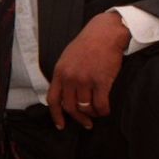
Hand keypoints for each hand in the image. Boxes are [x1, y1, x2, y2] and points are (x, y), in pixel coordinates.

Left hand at [46, 11, 129, 129]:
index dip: (56, 116)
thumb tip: (65, 94)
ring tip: (97, 113)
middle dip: (79, 119)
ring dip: (92, 114)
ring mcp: (85, 80)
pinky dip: (103, 111)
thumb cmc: (88, 44)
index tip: (61, 125)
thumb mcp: (67, 58)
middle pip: (70, 107)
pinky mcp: (102, 81)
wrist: (105, 33)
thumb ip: (64, 75)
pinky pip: (101, 105)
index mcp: (60, 72)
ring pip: (86, 108)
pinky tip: (105, 110)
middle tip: (86, 123)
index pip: (53, 100)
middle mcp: (70, 78)